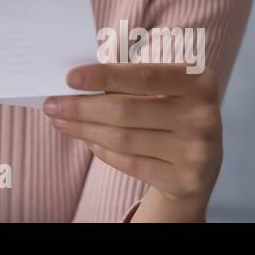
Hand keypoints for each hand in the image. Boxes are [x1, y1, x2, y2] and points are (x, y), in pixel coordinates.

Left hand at [42, 62, 221, 207]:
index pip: (143, 76)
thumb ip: (131, 76)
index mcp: (199, 80)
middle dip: (81, 108)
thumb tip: (78, 78)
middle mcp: (202, 115)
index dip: (104, 76)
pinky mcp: (186, 179)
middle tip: (51, 105)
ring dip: (84, 129)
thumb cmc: (171, 110)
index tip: (69, 78)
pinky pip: (130, 163)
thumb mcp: (166, 87)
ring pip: (123, 138)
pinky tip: (87, 139)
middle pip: (126, 110)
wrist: (201, 162)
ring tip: (60, 121)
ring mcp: (197, 150)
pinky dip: (103, 151)